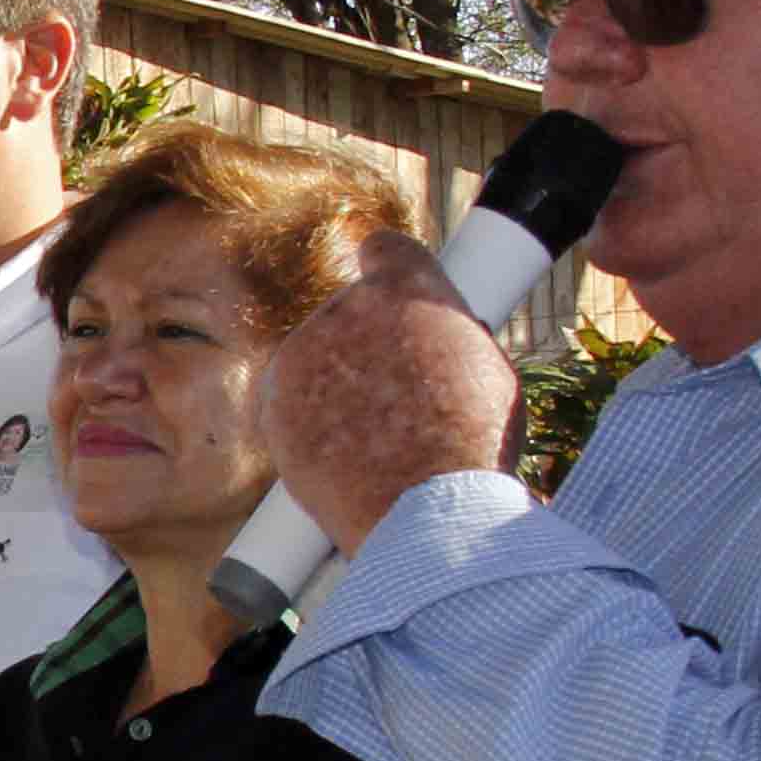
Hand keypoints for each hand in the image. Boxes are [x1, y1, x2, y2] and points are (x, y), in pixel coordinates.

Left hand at [256, 236, 518, 549]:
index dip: (388, 272)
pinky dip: (309, 424)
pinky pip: (290, 403)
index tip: (387, 292)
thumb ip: (448, 335)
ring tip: (378, 438)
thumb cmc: (472, 445)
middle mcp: (346, 306)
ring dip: (337, 387)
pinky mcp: (273, 402)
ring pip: (317, 360)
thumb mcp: (487, 368)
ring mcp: (301, 354)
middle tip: (400, 398)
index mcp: (407, 286)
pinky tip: (346, 454)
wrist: (423, 511)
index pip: (383, 249)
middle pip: (350, 314)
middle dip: (368, 347)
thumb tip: (438, 335)